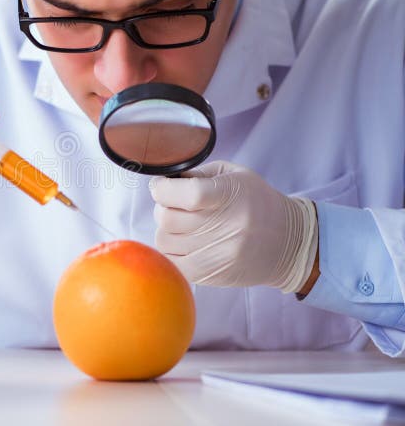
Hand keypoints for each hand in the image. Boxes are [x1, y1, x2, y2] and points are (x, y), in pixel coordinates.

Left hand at [149, 161, 317, 292]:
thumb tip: (164, 182)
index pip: (187, 194)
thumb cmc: (256, 202)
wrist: (288, 243)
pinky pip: (171, 263)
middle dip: (162, 207)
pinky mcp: (210, 275)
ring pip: (164, 240)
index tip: (160, 186)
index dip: (163, 188)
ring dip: (166, 230)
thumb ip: (197, 174)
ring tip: (182, 225)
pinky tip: (182, 243)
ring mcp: (217, 254)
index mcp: (231, 195)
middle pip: (168, 218)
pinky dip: (169, 251)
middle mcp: (225, 227)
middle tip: (173, 205)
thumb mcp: (233, 175)